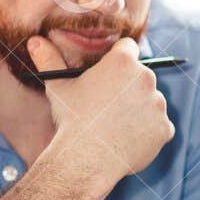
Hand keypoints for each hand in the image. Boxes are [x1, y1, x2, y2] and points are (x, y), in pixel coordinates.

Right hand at [29, 36, 173, 187]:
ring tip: (115, 125)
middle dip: (128, 86)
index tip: (109, 72)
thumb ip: (50, 59)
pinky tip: (127, 140)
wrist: (87, 158)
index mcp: (123, 62)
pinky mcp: (165, 128)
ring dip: (139, 109)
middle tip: (108, 104)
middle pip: (140, 76)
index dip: (117, 58)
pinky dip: (147, 132)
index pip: (128, 48)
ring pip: (151, 101)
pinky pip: (158, 126)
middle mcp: (146, 78)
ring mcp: (158, 104)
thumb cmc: (72, 119)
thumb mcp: (58, 86)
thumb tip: (35, 40)